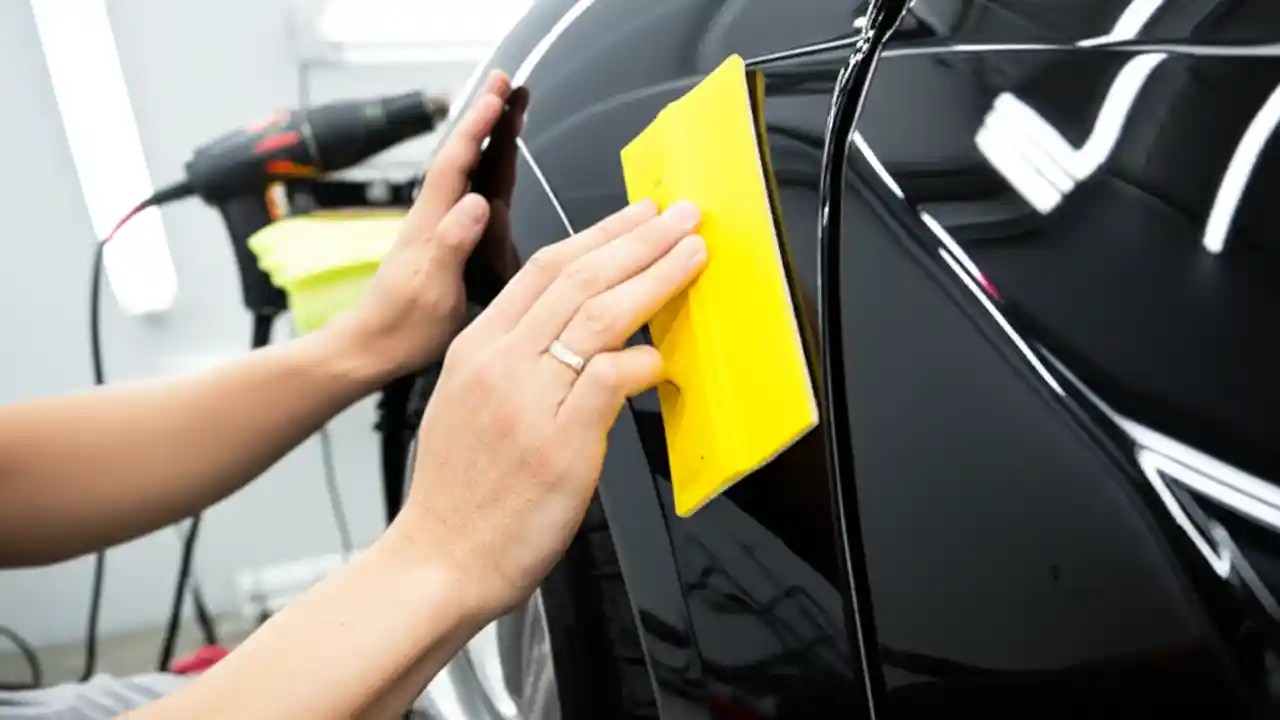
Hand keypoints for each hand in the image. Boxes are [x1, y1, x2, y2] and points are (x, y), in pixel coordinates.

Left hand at [341, 71, 521, 379]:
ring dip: (485, 138)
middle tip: (509, 83)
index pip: (457, 163)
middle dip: (485, 118)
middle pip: (461, 156)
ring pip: (464, 171)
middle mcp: (433, 217)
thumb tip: (478, 202)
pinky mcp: (440, 241)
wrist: (371, 349)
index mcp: (432, 224)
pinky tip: (491, 167)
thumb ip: (452, 244)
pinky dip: (482, 168)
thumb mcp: (433, 289)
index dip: (477, 127)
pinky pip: (466, 192)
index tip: (499, 95)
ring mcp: (435, 227)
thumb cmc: (403, 327)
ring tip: (508, 111)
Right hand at [386, 199, 706, 617]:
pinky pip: (609, 379)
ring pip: (599, 315)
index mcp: (476, 348)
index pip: (544, 268)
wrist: (437, 559)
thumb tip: (575, 343)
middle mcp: (499, 363)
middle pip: (578, 278)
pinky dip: (643, 361)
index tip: (637, 218)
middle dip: (638, 240)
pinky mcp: (558, 444)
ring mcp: (528, 401)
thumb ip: (517, 366)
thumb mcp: (468, 405)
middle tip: (680, 217)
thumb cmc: (458, 493)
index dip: (600, 235)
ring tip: (692, 254)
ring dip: (655, 277)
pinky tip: (664, 357)